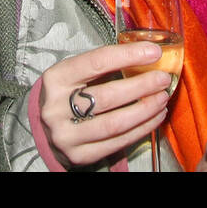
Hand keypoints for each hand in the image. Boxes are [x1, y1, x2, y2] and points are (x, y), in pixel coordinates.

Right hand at [38, 42, 171, 167]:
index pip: (97, 62)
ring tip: (162, 98)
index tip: (153, 52)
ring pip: (115, 123)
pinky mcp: (79, 155)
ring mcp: (67, 135)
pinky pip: (117, 143)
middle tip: (163, 78)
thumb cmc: (66, 95)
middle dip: (142, 86)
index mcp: (56, 78)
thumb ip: (102, 66)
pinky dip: (141, 129)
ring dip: (145, 110)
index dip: (128, 56)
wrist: (43, 130)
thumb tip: (144, 55)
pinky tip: (154, 117)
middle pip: (108, 96)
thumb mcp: (73, 74)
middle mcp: (56, 108)